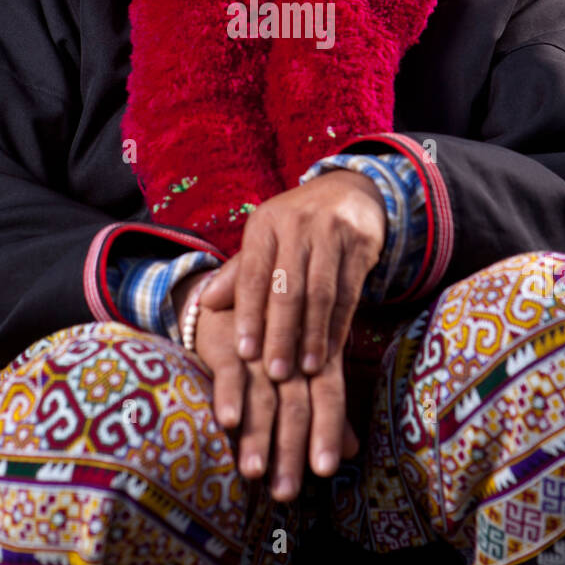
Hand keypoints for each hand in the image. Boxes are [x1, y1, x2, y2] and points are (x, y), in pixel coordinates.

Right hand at [189, 302, 359, 499]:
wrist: (236, 297)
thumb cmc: (277, 347)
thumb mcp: (306, 374)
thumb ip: (328, 410)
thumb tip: (351, 452)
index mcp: (318, 361)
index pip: (330, 399)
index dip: (328, 434)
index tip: (325, 471)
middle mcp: (293, 356)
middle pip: (295, 407)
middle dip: (290, 451)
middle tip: (285, 492)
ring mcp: (260, 349)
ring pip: (262, 396)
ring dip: (257, 435)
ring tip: (254, 471)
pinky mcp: (229, 341)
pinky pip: (230, 371)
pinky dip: (229, 395)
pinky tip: (228, 421)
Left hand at [198, 170, 385, 382]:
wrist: (348, 192)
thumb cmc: (296, 224)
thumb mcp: (265, 238)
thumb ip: (239, 273)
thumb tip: (204, 304)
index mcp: (265, 224)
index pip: (252, 275)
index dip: (249, 316)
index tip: (244, 354)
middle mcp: (296, 225)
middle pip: (287, 288)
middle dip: (281, 333)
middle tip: (276, 372)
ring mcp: (331, 233)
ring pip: (320, 293)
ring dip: (312, 335)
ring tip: (305, 369)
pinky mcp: (360, 244)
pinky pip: (348, 292)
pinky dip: (337, 326)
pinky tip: (331, 351)